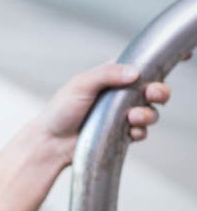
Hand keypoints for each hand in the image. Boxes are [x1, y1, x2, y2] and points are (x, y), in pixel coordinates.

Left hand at [35, 62, 171, 163]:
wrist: (51, 141)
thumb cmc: (60, 110)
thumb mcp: (81, 84)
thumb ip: (106, 74)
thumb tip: (135, 72)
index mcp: (110, 77)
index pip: (139, 69)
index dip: (152, 72)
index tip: (153, 77)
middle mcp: (119, 95)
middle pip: (152, 90)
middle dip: (159, 92)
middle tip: (153, 94)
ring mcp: (121, 115)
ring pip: (150, 112)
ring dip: (148, 114)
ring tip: (133, 117)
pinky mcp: (121, 134)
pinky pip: (141, 132)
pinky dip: (140, 131)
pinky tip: (131, 132)